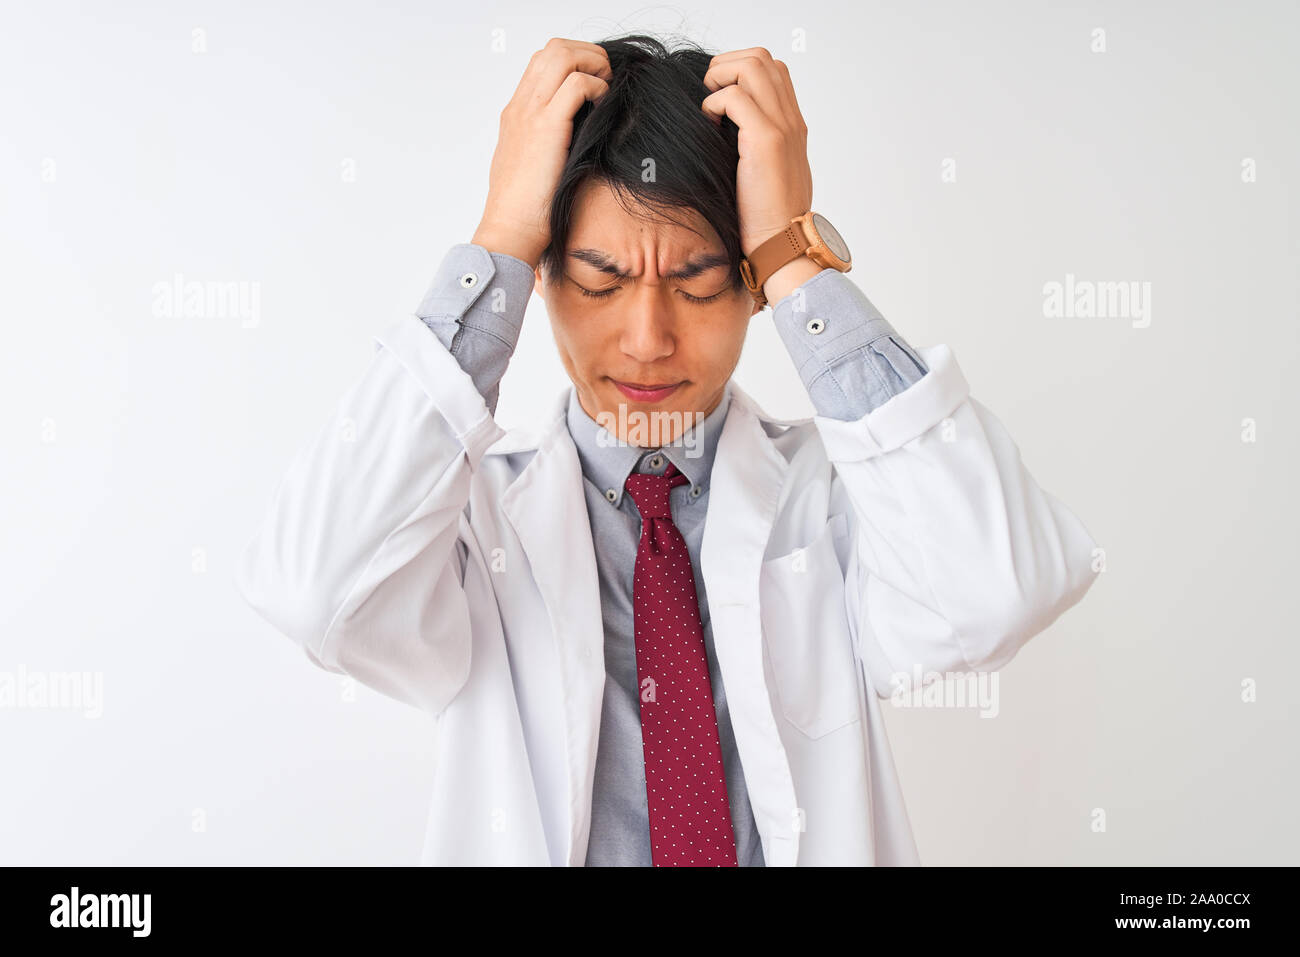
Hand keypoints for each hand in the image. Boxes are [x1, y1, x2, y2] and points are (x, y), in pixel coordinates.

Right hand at [473, 38, 611, 267]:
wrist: (509, 230)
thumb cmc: (524, 210)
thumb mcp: (532, 167)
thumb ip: (546, 144)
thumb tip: (575, 138)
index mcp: (515, 113)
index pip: (542, 62)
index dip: (573, 61)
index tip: (595, 81)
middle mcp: (520, 106)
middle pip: (552, 48)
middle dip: (587, 53)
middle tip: (606, 78)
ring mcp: (530, 113)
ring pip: (562, 55)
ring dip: (593, 63)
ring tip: (607, 87)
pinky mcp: (546, 127)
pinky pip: (577, 84)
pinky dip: (597, 87)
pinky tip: (603, 106)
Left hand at [700, 48, 813, 259]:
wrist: (782, 244)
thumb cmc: (766, 218)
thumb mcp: (765, 172)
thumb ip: (754, 144)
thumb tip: (724, 129)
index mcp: (793, 125)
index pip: (773, 70)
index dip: (740, 72)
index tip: (719, 99)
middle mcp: (791, 119)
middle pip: (761, 58)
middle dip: (726, 66)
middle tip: (709, 98)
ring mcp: (782, 126)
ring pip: (751, 66)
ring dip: (720, 78)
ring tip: (709, 109)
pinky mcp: (767, 141)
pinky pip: (735, 97)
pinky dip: (715, 104)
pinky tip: (710, 127)